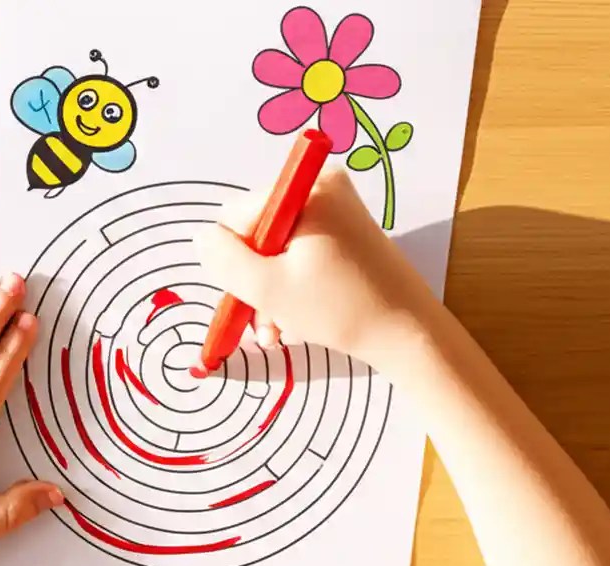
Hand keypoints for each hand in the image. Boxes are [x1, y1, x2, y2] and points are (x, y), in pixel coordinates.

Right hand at [194, 169, 439, 369]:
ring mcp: (337, 209)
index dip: (235, 261)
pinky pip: (300, 253)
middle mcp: (322, 187)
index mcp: (306, 189)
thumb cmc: (339, 309)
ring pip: (276, 249)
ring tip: (279, 331)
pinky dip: (292, 286)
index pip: (237, 216)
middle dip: (254, 281)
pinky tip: (295, 318)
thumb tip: (202, 237)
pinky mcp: (346, 232)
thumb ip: (224, 260)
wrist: (407, 333)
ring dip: (270, 292)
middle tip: (265, 324)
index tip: (250, 298)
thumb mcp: (268, 289)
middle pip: (256, 232)